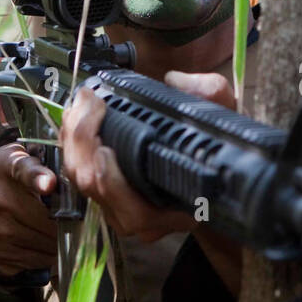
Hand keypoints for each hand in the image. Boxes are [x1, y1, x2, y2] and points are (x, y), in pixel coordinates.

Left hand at [60, 71, 234, 242]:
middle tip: (90, 103)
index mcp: (176, 214)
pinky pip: (78, 172)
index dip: (113, 182)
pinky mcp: (106, 195)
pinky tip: (78, 114)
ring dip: (74, 139)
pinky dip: (73, 142)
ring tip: (83, 102)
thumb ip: (211, 99)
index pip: (135, 212)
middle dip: (84, 143)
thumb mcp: (229, 124)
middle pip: (96, 188)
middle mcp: (145, 220)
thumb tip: (175, 80)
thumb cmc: (222, 155)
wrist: (216, 175)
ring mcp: (121, 209)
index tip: (105, 149)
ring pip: (81, 180)